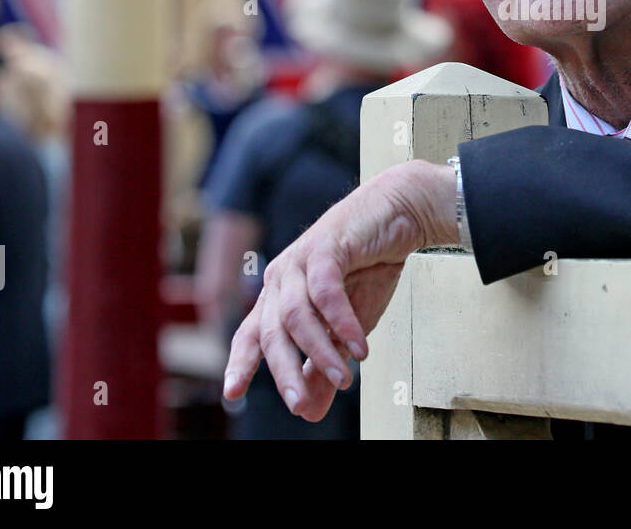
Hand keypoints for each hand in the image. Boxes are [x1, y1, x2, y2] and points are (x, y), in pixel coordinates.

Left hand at [221, 159, 457, 420]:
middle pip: (271, 332)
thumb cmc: (370, 268)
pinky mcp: (325, 246)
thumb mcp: (346, 329)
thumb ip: (324, 367)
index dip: (241, 363)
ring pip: (297, 316)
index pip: (251, 334)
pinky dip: (342, 323)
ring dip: (320, 353)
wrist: (398, 216)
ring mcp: (300, 260)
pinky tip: (360, 348)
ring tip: (345, 381)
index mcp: (279, 296)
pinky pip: (326, 293)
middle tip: (299, 405)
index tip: (232, 394)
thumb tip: (307, 413)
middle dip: (284, 372)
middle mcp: (282, 278)